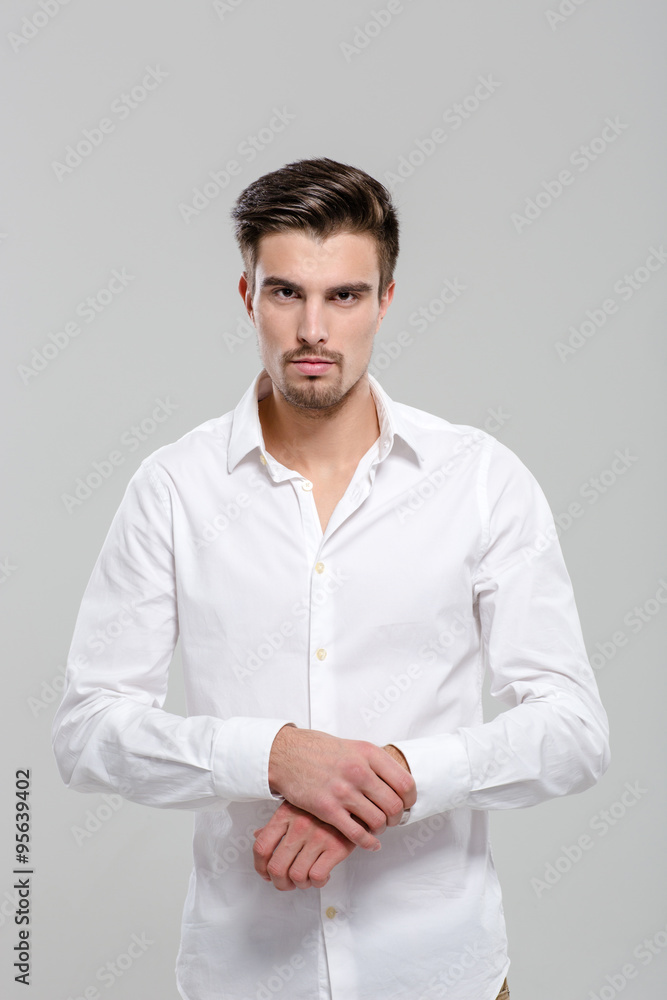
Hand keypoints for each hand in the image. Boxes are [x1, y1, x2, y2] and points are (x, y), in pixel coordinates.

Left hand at [253, 801, 355, 890]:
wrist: (357, 798)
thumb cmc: (325, 802)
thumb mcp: (297, 804)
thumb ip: (278, 822)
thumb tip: (258, 835)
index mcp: (285, 814)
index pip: (261, 847)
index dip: (260, 867)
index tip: (266, 874)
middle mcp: (299, 826)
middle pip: (276, 868)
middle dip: (279, 882)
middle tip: (286, 883)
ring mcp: (318, 837)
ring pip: (296, 876)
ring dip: (300, 884)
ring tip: (307, 878)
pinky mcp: (337, 847)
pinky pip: (318, 877)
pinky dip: (317, 882)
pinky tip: (322, 875)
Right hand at [267, 726, 415, 850]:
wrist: (287, 754)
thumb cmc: (320, 750)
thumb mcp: (353, 746)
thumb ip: (375, 764)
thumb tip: (397, 783)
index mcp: (368, 753)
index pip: (404, 783)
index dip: (410, 799)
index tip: (406, 804)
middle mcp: (358, 771)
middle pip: (394, 805)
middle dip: (396, 817)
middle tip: (391, 819)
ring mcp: (342, 790)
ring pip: (377, 821)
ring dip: (381, 829)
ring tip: (376, 827)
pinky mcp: (327, 808)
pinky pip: (356, 833)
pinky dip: (367, 842)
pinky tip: (369, 842)